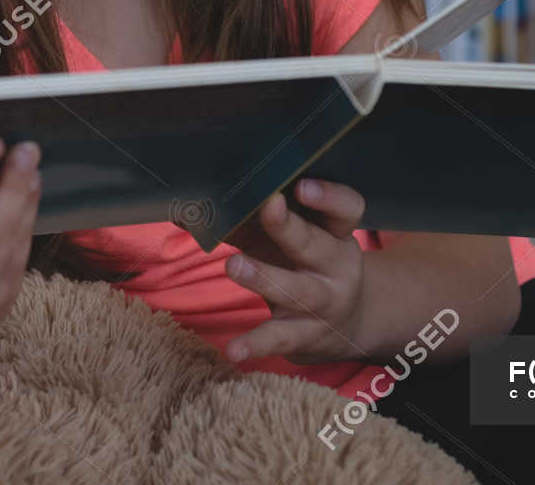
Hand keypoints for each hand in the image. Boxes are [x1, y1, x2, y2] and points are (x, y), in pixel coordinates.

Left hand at [222, 178, 371, 365]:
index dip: (329, 196)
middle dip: (288, 227)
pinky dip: (256, 344)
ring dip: (264, 277)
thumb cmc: (304, 266)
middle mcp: (335, 267)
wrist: (343, 326)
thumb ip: (249, 220)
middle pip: (314, 244)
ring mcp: (322, 304)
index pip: (346, 209)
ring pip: (296, 290)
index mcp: (335, 233)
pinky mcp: (304, 336)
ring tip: (234, 266)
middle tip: (269, 207)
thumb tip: (188, 204)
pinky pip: (279, 338)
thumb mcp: (289, 241)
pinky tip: (234, 350)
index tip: (301, 185)